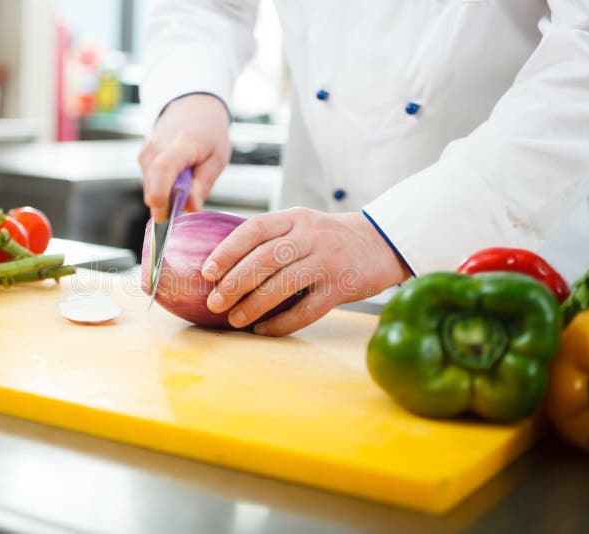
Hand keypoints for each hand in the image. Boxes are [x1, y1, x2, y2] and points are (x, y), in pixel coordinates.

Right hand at [138, 94, 230, 221]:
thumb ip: (203, 183)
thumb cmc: (209, 133)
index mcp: (181, 144)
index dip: (159, 194)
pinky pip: (151, 182)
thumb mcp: (218, 158)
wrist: (192, 107)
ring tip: (188, 178)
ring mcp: (146, 152)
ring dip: (168, 193)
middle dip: (168, 203)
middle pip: (154, 185)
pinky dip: (164, 186)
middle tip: (189, 198)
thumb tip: (191, 208)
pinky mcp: (142, 158)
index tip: (162, 216)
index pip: (162, 170)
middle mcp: (157, 147)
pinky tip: (178, 175)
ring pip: (152, 187)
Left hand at [201, 208, 410, 335]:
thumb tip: (221, 266)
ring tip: (234, 319)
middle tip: (214, 302)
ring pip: (283, 284)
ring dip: (254, 305)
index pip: (254, 230)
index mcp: (295, 217)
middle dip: (235, 282)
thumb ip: (271, 238)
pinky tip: (263, 329)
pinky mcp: (342, 287)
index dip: (227, 251)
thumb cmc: (329, 239)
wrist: (381, 244)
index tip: (206, 272)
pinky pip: (307, 309)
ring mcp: (328, 261)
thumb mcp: (301, 226)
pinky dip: (281, 322)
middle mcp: (311, 235)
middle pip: (265, 258)